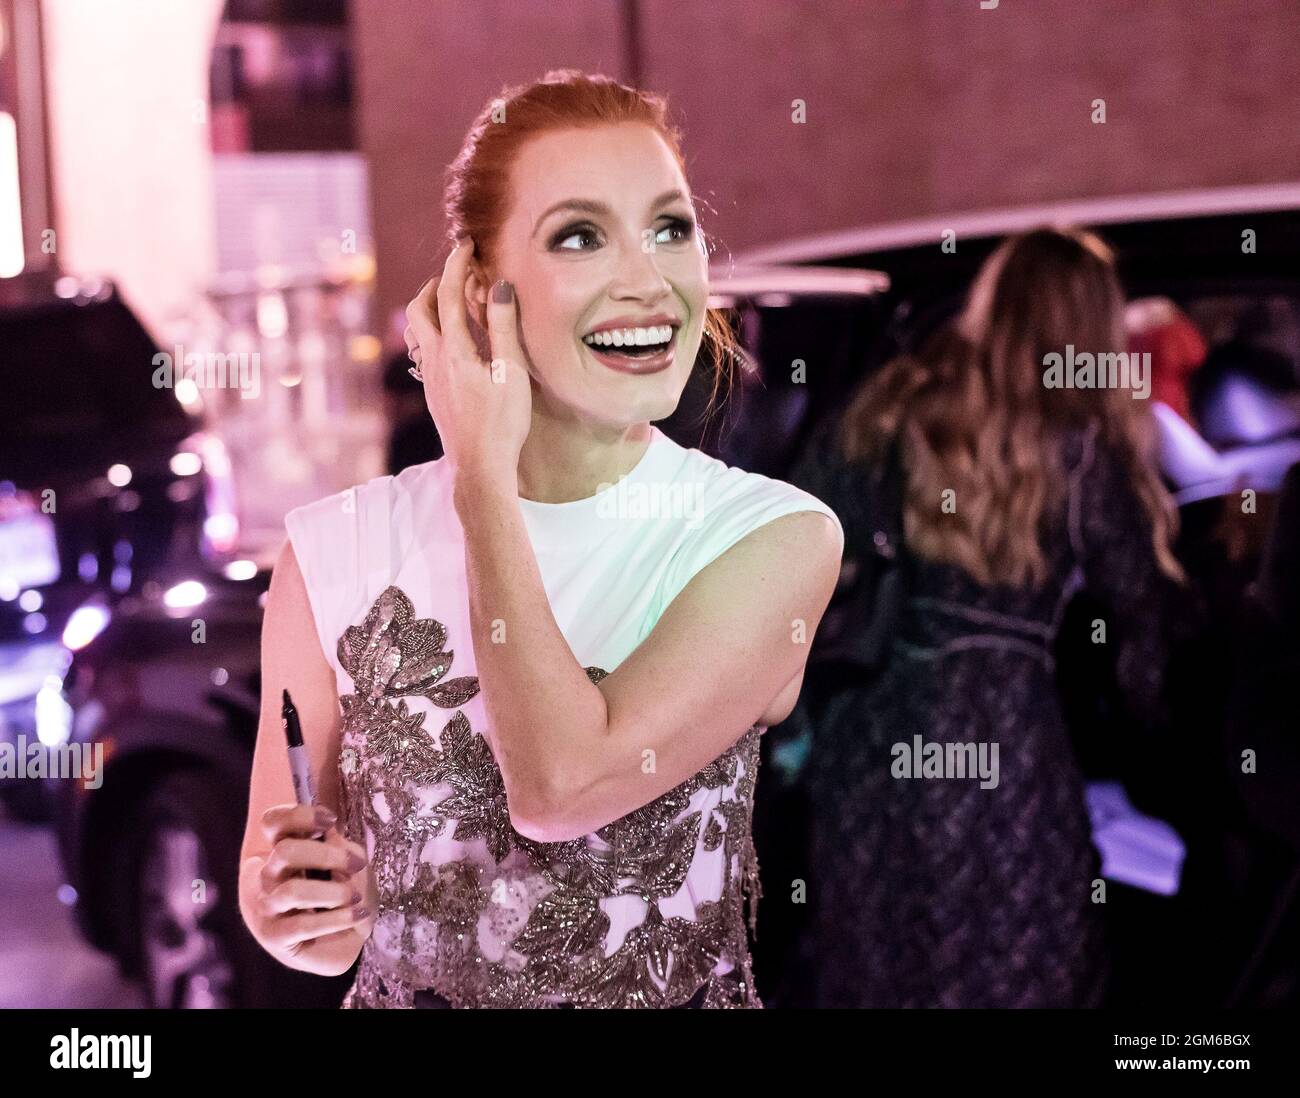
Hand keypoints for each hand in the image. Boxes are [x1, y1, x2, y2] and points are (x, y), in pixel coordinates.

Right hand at [243, 803, 375, 975]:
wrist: (338, 943)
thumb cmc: (343, 895)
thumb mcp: (350, 865)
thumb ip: (341, 849)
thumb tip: (331, 836)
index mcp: (283, 849)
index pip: (273, 822)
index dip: (299, 816)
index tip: (331, 820)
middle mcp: (269, 875)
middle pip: (285, 852)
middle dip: (326, 855)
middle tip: (356, 864)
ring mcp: (268, 906)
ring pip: (293, 891)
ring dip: (332, 892)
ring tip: (354, 897)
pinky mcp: (275, 936)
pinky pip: (304, 925)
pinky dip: (337, 919)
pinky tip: (357, 915)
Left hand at [404, 238, 531, 485]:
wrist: (480, 469)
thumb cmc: (501, 424)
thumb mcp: (511, 373)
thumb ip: (503, 327)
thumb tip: (499, 286)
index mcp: (454, 350)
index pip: (450, 294)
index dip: (457, 264)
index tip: (467, 244)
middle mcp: (434, 360)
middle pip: (420, 308)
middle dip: (436, 284)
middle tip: (458, 273)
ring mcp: (429, 378)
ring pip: (418, 330)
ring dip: (432, 308)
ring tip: (454, 301)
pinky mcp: (433, 394)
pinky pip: (425, 350)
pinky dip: (435, 331)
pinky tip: (454, 342)